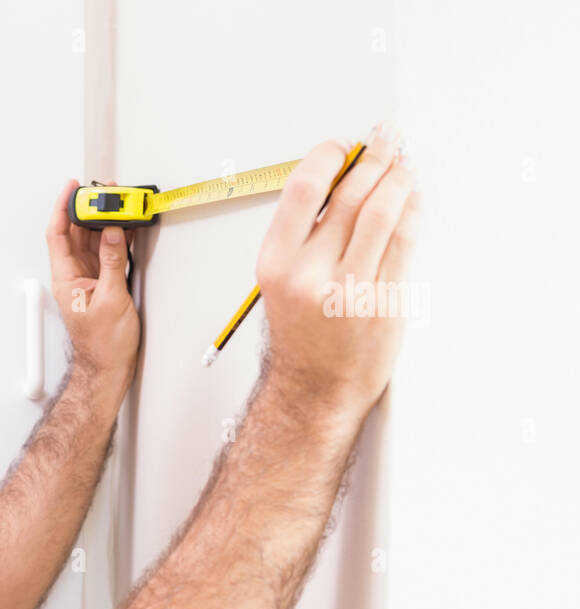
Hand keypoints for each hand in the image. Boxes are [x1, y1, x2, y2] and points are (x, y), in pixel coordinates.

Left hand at [46, 179, 141, 384]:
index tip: (73, 187)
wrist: (110, 367)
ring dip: (105, 221)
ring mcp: (90, 278)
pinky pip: (108, 253)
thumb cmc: (103, 345)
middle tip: (105, 191)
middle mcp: (75, 275)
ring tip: (118, 203)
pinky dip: (117, 238)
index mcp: (66, 278)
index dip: (63, 208)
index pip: (58, 234)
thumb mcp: (111, 299)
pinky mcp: (105, 283)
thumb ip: (112, 263)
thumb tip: (112, 233)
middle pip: (77, 232)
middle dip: (89, 208)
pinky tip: (126, 227)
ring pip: (94, 240)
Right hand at [255, 125, 420, 417]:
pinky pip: (405, 240)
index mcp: (277, 264)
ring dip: (399, 177)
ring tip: (403, 162)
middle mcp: (311, 275)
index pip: (305, 188)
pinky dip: (412, 210)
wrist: (315, 388)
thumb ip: (306, 233)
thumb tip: (340, 179)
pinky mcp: (384, 299)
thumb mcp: (283, 280)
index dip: (330, 156)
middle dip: (374, 158)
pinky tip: (412, 197)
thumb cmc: (300, 334)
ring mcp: (351, 288)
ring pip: (384, 211)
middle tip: (386, 140)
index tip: (343, 146)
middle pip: (351, 194)